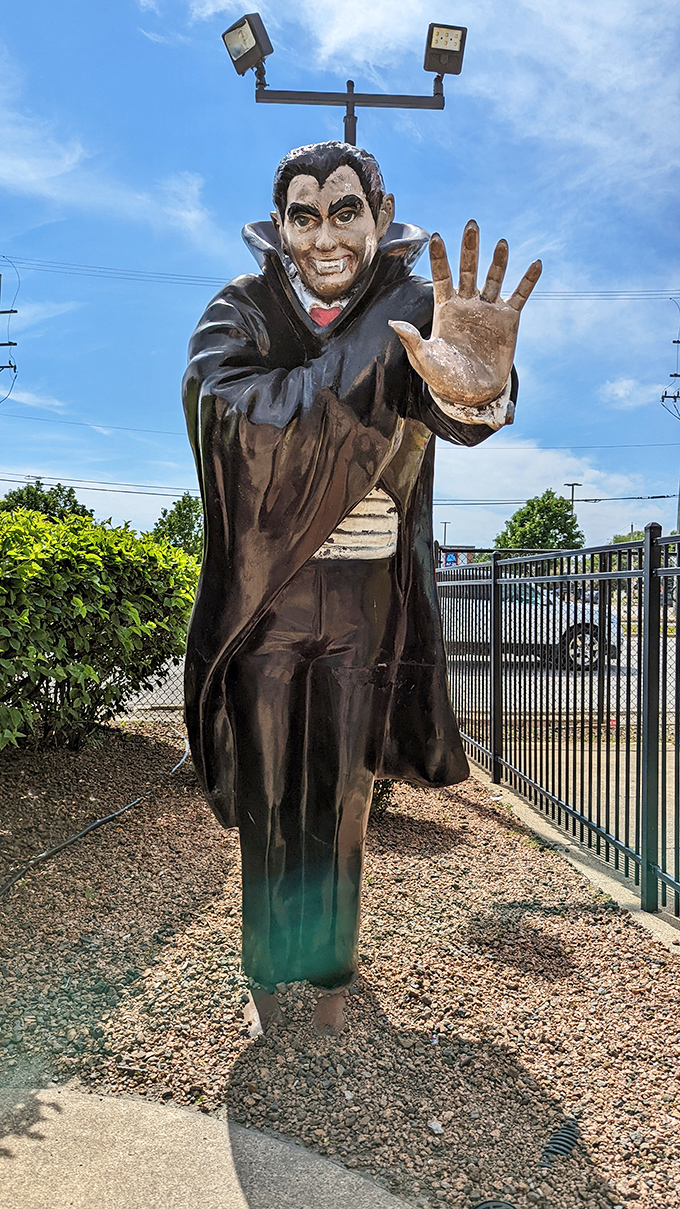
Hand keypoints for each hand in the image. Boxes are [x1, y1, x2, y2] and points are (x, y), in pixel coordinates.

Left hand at [389, 221, 540, 407]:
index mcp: (445, 309)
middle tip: (471, 225)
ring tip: (501, 243)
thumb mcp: (424, 360)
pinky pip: (520, 296)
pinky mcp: (508, 320)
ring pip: (494, 278)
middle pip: (468, 270)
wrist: (471, 393)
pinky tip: (536, 264)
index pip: (441, 277)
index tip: (436, 237)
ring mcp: (488, 310)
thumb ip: (412, 340)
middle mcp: (467, 304)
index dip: (439, 258)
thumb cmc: (443, 377)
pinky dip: (528, 281)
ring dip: (498, 261)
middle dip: (470, 248)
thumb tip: (393, 323)